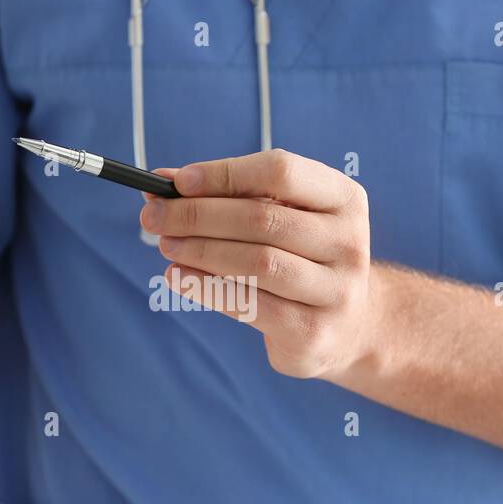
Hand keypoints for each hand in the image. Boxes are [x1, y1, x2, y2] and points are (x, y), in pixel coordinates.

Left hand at [140, 149, 371, 378]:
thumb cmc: (301, 258)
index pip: (280, 172)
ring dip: (201, 251)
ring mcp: (336, 290)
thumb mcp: (280, 217)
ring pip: (257, 262)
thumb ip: (229, 196)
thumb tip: (162, 182)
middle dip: (198, 215)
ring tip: (166, 245)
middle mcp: (348, 241)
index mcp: (344, 198)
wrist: (348, 326)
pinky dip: (207, 288)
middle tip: (153, 216)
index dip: (224, 174)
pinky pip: (251, 305)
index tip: (176, 182)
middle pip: (263, 218)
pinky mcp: (313, 331)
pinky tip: (178, 277)